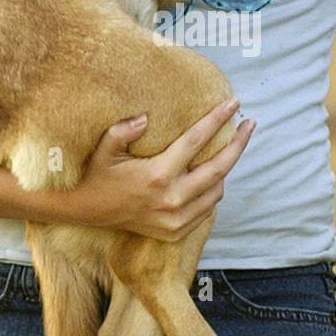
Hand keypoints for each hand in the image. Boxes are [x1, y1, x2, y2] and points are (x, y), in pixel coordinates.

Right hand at [56, 98, 256, 240]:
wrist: (86, 213)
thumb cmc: (97, 176)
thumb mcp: (104, 149)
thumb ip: (123, 130)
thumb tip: (146, 118)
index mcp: (158, 175)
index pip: (196, 141)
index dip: (217, 120)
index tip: (233, 103)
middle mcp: (172, 199)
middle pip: (219, 168)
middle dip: (239, 144)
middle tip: (249, 124)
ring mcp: (176, 220)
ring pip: (217, 191)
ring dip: (226, 169)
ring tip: (229, 149)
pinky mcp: (176, 232)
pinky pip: (206, 210)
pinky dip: (212, 191)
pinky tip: (211, 177)